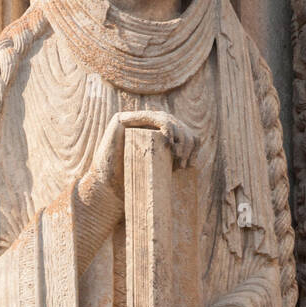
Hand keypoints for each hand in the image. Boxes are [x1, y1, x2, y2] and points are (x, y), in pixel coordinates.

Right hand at [81, 111, 195, 199]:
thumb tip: (196, 156)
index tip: (191, 164)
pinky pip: (152, 117)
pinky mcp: (122, 119)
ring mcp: (132, 119)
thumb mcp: (159, 168)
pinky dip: (165, 127)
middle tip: (184, 163)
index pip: (180, 130)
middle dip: (186, 142)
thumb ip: (173, 159)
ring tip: (178, 157)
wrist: (109, 189)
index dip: (191, 144)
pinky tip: (169, 141)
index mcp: (152, 133)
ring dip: (179, 136)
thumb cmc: (132, 183)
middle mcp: (143, 124)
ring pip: (167, 119)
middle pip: (176, 124)